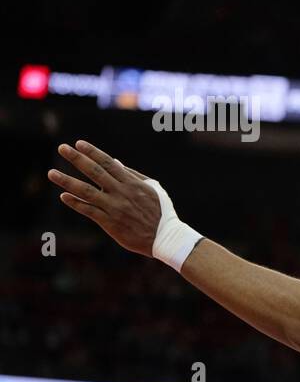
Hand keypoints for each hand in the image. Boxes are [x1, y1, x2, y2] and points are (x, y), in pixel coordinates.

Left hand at [47, 140, 161, 256]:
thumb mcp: (153, 189)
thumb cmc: (161, 212)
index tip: (79, 143)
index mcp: (132, 183)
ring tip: (51, 172)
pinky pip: (89, 211)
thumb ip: (133, 175)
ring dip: (67, 181)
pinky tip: (64, 196)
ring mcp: (114, 208)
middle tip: (62, 148)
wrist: (165, 237)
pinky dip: (76, 203)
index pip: (108, 163)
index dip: (92, 152)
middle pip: (94, 172)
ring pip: (86, 191)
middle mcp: (121, 193)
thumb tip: (115, 162)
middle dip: (77, 159)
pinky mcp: (110, 223)